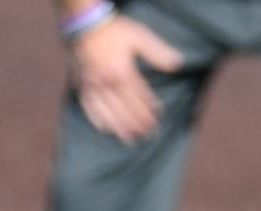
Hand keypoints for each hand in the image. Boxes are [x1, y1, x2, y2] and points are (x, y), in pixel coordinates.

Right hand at [70, 15, 183, 143]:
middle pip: (125, 108)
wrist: (83, 21)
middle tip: (149, 135)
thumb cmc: (113, 29)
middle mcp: (108, 81)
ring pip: (108, 111)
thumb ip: (157, 52)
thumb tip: (178, 63)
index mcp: (123, 71)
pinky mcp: (81, 83)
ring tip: (130, 139)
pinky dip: (96, 118)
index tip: (158, 117)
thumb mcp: (138, 36)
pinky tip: (104, 129)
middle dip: (138, 123)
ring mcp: (93, 84)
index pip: (140, 96)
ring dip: (120, 126)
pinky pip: (87, 105)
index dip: (149, 108)